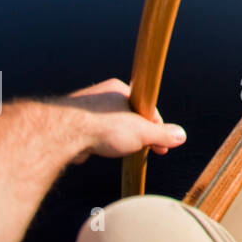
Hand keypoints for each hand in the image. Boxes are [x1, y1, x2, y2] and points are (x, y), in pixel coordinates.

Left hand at [64, 78, 186, 162]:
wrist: (60, 133)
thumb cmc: (103, 126)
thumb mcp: (142, 132)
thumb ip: (162, 134)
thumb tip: (181, 135)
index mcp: (119, 89)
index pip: (145, 108)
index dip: (155, 128)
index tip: (161, 145)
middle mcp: (100, 95)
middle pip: (126, 117)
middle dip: (134, 135)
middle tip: (142, 151)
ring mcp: (82, 109)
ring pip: (106, 127)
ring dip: (114, 141)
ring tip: (116, 153)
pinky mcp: (68, 124)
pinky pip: (88, 135)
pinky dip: (94, 144)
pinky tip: (94, 153)